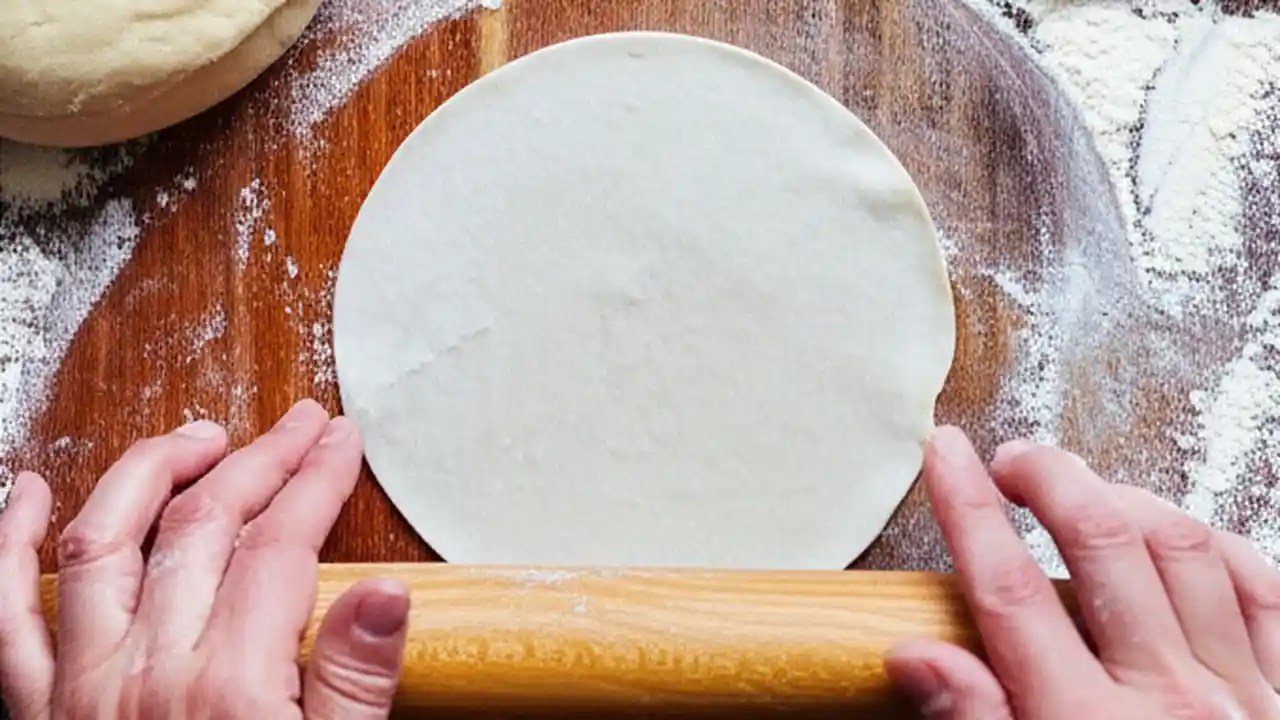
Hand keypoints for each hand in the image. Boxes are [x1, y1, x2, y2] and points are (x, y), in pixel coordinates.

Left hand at [0, 400, 409, 718]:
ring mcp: (78, 690)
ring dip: (149, 474)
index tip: (342, 445)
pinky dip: (6, 545)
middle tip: (299, 428)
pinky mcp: (33, 714)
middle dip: (259, 462)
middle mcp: (146, 675)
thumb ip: (352, 687)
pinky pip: (2, 616)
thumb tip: (387, 594)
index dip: (315, 482)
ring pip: (102, 543)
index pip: (281, 547)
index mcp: (229, 692)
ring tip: (198, 439)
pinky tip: (20, 494)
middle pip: (203, 526)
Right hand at [888, 427, 1279, 718]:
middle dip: (1045, 477)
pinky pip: (1265, 586)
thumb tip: (917, 657)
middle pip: (1100, 541)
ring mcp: (1245, 692)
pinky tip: (1178, 535)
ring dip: (1123, 497)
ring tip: (1080, 488)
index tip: (943, 454)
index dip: (966, 508)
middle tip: (1009, 457)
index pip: (1008, 589)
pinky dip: (1216, 543)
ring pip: (1182, 546)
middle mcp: (1170, 698)